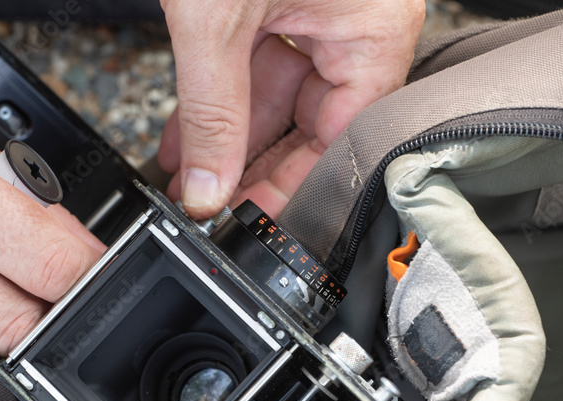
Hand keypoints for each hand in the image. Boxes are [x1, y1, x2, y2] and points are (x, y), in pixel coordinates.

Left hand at [157, 0, 424, 217]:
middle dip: (250, 165)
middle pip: (310, 120)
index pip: (341, 134)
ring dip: (227, 135)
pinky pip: (259, 57)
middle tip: (213, 204)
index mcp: (375, 25)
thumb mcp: (215, 24)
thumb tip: (207, 187)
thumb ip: (212, 112)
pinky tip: (189, 132)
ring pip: (279, 93)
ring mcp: (321, 3)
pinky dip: (222, 93)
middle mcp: (357, 16)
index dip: (290, 184)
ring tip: (187, 176)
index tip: (251, 217)